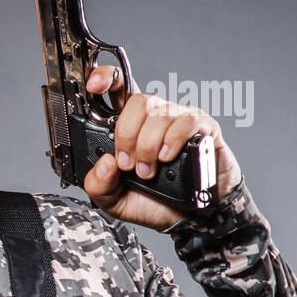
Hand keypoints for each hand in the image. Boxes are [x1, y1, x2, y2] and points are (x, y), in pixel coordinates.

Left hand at [81, 64, 242, 230]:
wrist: (190, 217)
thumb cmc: (154, 202)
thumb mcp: (114, 200)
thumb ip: (99, 185)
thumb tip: (104, 162)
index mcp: (130, 126)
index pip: (118, 89)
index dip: (105, 79)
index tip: (92, 86)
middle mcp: (154, 117)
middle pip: (137, 102)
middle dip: (126, 135)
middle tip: (128, 164)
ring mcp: (179, 120)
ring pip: (159, 114)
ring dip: (148, 145)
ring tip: (149, 171)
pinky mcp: (204, 128)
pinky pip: (186, 122)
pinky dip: (172, 140)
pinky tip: (167, 157)